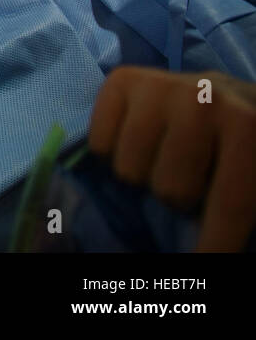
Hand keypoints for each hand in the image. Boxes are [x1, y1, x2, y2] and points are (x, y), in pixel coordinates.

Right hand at [89, 66, 255, 251]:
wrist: (227, 97)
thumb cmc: (240, 147)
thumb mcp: (251, 174)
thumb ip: (234, 203)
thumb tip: (206, 250)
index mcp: (247, 126)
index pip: (227, 205)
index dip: (212, 245)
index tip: (201, 261)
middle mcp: (202, 99)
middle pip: (169, 189)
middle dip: (179, 196)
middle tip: (190, 180)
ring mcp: (158, 85)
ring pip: (129, 168)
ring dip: (144, 173)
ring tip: (164, 158)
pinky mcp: (122, 78)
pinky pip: (99, 142)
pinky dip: (112, 148)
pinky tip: (138, 138)